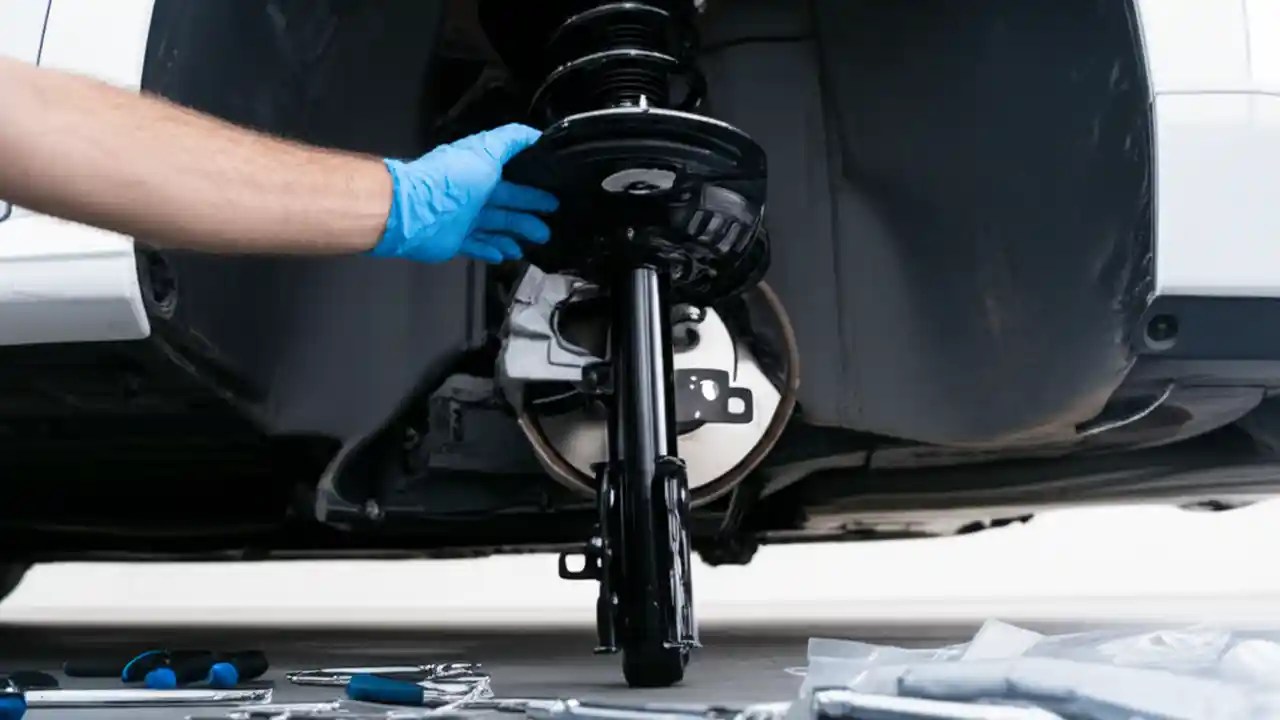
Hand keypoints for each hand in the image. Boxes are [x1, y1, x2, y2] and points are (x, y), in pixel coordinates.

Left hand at [370, 124, 558, 263]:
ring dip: (518, 232)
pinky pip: (478, 245)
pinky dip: (494, 249)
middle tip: (552, 216)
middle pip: (508, 203)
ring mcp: (464, 217)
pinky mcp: (455, 239)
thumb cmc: (448, 180)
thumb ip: (510, 140)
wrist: (413, 212)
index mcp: (480, 170)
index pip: (512, 177)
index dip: (532, 184)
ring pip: (497, 225)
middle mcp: (473, 193)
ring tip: (539, 239)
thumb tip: (533, 133)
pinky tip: (509, 253)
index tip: (552, 188)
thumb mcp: (485, 150)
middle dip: (530, 210)